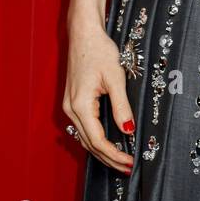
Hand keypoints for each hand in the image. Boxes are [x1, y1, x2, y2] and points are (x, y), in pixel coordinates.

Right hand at [62, 18, 135, 174]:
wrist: (83, 34)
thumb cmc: (98, 50)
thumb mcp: (115, 78)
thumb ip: (121, 106)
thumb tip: (128, 130)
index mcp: (80, 105)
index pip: (98, 140)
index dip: (114, 154)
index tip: (129, 161)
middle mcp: (71, 109)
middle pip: (90, 143)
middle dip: (109, 158)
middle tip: (128, 167)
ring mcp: (69, 106)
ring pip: (85, 137)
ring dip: (102, 151)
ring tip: (120, 159)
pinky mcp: (73, 101)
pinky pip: (83, 127)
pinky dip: (95, 139)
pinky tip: (107, 143)